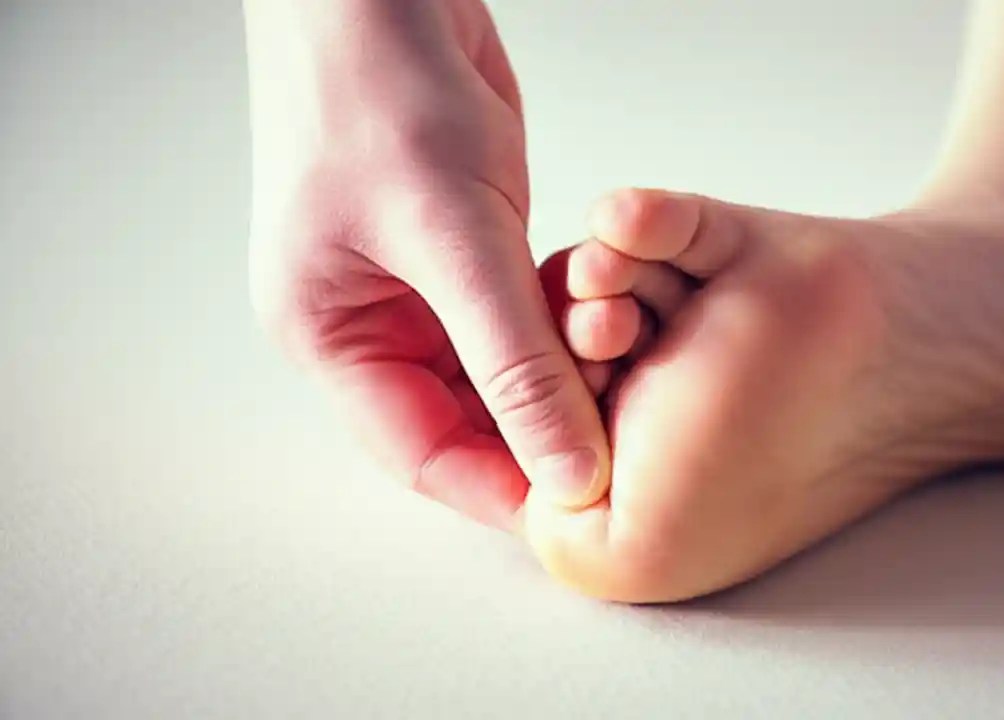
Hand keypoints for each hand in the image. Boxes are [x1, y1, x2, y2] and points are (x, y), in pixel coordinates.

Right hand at [245, 0, 609, 528]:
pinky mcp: (466, 245)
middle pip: (466, 418)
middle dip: (539, 432)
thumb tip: (566, 471)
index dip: (503, 486)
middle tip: (622, 448)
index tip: (585, 511)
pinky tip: (609, 319)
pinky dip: (564, 322)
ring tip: (625, 379)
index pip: (422, 450)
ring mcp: (420, 282)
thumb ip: (514, 361)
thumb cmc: (379, 90)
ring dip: (560, 375)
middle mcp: (371, 320)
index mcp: (332, 334)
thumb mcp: (453, 236)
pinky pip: (520, 314)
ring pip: (501, 368)